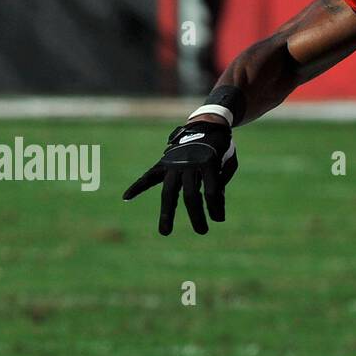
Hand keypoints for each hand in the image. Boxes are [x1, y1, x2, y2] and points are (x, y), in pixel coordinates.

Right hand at [123, 120, 237, 235]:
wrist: (206, 124)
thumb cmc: (221, 147)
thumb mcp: (229, 161)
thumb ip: (222, 182)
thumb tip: (213, 204)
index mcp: (209, 163)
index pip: (212, 192)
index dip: (215, 208)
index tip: (218, 220)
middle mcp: (189, 164)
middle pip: (190, 196)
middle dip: (196, 216)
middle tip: (202, 232)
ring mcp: (174, 163)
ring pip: (169, 192)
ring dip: (167, 213)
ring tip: (165, 232)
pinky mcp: (164, 163)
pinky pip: (149, 176)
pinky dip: (137, 186)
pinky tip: (127, 197)